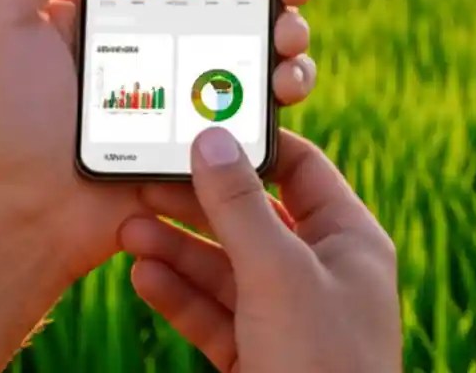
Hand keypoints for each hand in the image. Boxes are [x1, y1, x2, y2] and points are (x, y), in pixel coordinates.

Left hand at [0, 0, 318, 281]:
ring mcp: (193, 76)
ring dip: (291, 18)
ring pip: (265, 31)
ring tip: (284, 26)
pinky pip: (266, 94)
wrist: (27, 208)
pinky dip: (291, 77)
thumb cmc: (5, 112)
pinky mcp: (211, 124)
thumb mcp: (5, 14)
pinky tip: (284, 77)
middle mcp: (164, 27)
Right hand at [122, 128, 401, 372]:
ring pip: (225, 268)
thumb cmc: (321, 364)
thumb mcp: (278, 273)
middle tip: (143, 180)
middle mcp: (320, 274)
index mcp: (348, 241)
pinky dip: (179, 296)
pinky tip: (143, 276)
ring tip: (127, 231)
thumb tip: (211, 136)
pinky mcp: (258, 358)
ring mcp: (288, 319)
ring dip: (176, 249)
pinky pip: (214, 315)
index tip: (198, 127)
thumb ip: (239, 204)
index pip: (300, 168)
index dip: (252, 145)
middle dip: (196, 203)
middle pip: (251, 218)